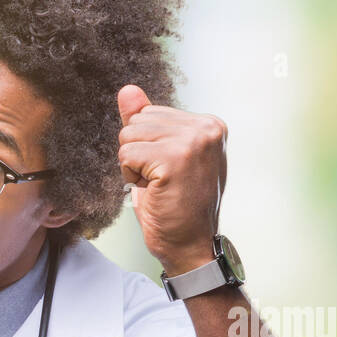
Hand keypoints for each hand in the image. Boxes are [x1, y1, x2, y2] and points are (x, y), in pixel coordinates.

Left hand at [116, 84, 227, 274]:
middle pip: (138, 121)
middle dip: (138, 154)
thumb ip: (146, 122)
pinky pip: (126, 154)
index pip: (151, 113)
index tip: (172, 172)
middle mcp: (207, 128)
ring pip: (129, 135)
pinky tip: (155, 192)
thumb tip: (127, 89)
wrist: (190, 247)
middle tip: (164, 182)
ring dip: (134, 166)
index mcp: (210, 125)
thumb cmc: (176, 207)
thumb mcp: (160, 157)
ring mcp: (193, 141)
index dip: (148, 146)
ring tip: (160, 187)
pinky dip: (131, 178)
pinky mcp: (174, 158)